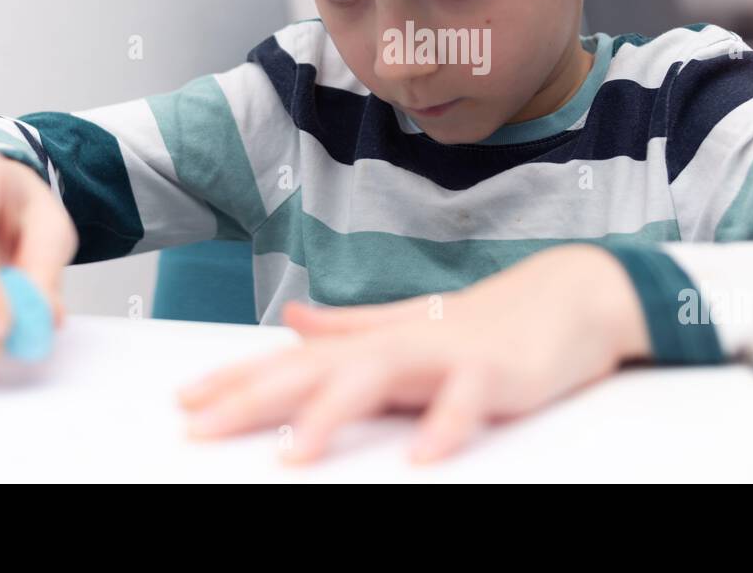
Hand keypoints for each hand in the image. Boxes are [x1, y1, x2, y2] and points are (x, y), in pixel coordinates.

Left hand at [176, 243, 649, 463]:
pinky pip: (465, 404)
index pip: (294, 361)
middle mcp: (399, 343)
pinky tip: (420, 457)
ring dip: (334, 414)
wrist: (569, 296)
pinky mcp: (493, 372)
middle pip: (316, 370)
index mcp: (375, 341)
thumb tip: (292, 321)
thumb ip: (349, 328)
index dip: (237, 380)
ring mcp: (445, 355)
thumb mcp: (408, 325)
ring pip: (378, 379)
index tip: (184, 403)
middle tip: (200, 429)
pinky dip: (444, 426)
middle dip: (255, 400)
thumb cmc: (486, 320)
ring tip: (295, 455)